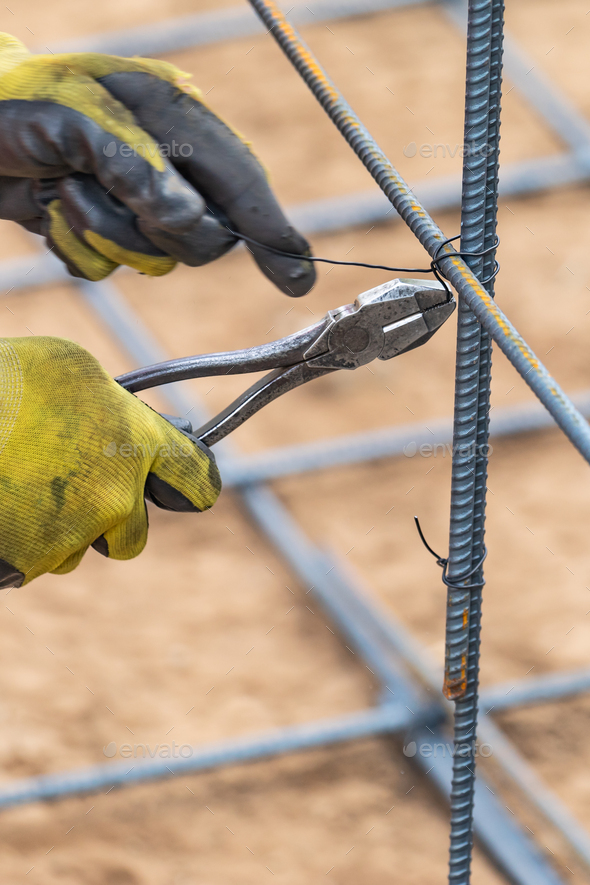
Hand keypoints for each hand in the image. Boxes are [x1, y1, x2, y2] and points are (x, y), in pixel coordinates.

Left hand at [0, 33, 315, 294]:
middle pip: (207, 237)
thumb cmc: (21, 109)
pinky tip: (54, 209)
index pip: (242, 185)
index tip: (298, 277)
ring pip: (158, 258)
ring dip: (105, 232)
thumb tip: (186, 219)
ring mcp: (136, 200)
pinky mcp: (106, 229)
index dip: (272, 231)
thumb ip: (140, 170)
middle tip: (105, 190)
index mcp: (175, 121)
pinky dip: (80, 246)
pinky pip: (113, 267)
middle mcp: (166, 166)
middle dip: (157, 228)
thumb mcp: (82, 124)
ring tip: (64, 190)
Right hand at [0, 336, 220, 586]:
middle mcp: (115, 498)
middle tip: (73, 491)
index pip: (198, 482)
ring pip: (78, 550)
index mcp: (135, 443)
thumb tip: (126, 424)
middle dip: (111, 522)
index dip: (191, 486)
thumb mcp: (72, 372)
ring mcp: (72, 536)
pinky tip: (3, 504)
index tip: (182, 487)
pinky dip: (22, 543)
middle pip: (134, 536)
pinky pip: (37, 563)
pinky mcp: (28, 565)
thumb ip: (113, 408)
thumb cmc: (6, 382)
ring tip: (19, 484)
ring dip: (59, 530)